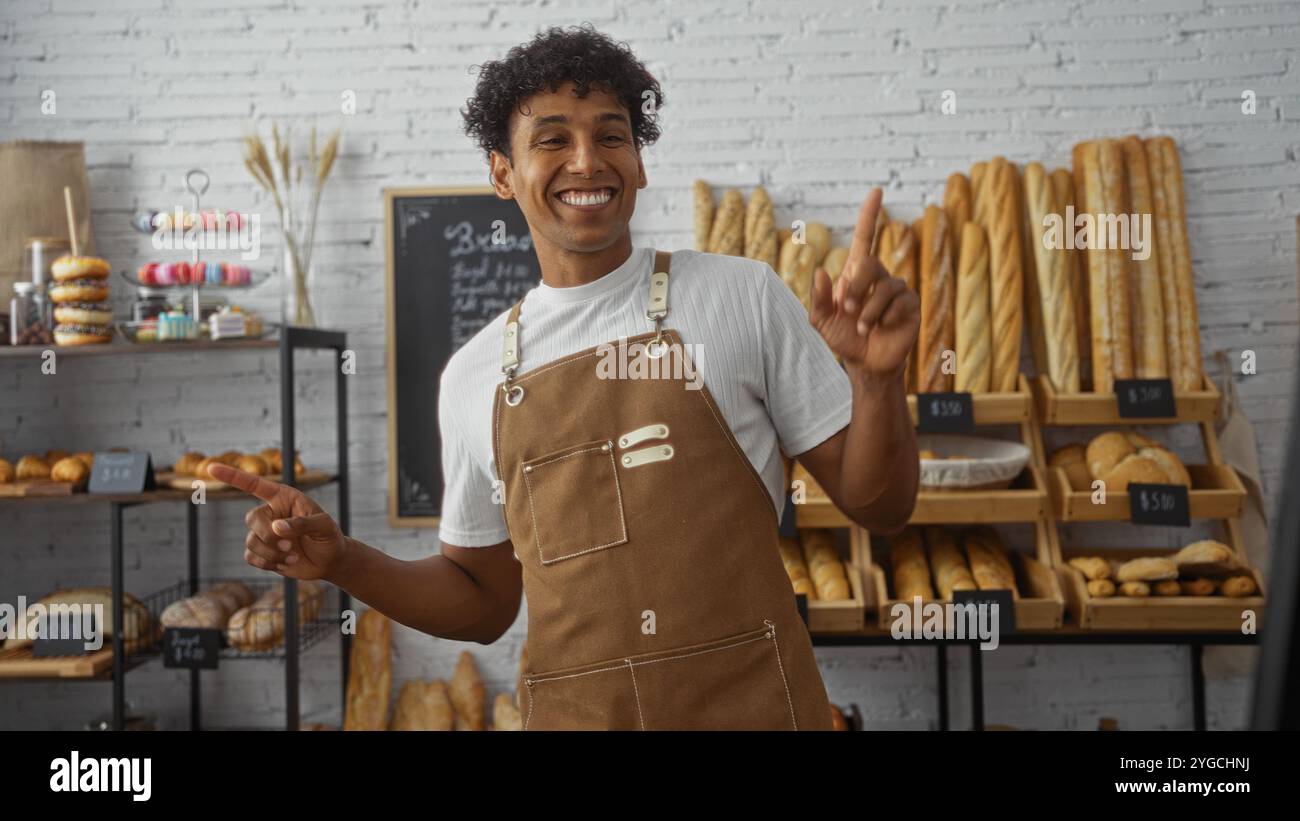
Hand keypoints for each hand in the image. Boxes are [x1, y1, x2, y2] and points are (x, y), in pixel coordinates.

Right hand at [207, 463, 345, 580]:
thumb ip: (302, 524)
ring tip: (293, 556)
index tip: (211, 467)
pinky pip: (250, 557)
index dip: (232, 476)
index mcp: (283, 498)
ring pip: (251, 541)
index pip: (254, 485)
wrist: (330, 560)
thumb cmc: (329, 536)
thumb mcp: (323, 526)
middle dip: (268, 536)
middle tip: (291, 546)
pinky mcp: (263, 553)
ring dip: (271, 553)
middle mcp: (270, 513)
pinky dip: (266, 563)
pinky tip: (285, 564)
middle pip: (251, 519)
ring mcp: (264, 533)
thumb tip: (276, 528)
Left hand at [810, 188, 919, 380]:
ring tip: (862, 327)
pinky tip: (882, 327)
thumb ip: (819, 298)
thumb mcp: (822, 320)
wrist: (866, 362)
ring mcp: (897, 289)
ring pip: (884, 287)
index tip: (876, 191)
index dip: (869, 215)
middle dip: (856, 286)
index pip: (864, 238)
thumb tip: (821, 271)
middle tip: (849, 309)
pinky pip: (899, 302)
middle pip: (869, 262)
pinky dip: (885, 318)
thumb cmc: (844, 337)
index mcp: (856, 274)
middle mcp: (879, 276)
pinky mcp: (911, 305)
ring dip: (868, 311)